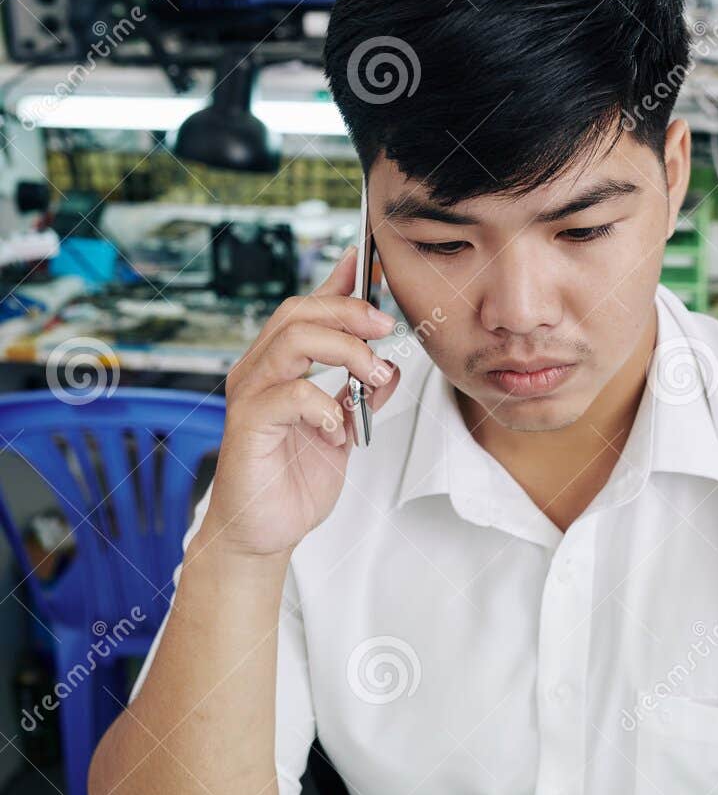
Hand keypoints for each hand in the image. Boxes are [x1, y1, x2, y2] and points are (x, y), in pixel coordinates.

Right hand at [204, 249, 401, 558]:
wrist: (263, 532)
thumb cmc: (292, 482)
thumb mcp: (341, 431)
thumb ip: (360, 395)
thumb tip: (392, 368)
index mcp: (278, 367)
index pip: (305, 309)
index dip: (337, 283)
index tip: (369, 262)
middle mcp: (259, 373)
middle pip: (298, 313)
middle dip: (349, 313)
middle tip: (385, 329)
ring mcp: (251, 396)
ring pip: (293, 341)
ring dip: (345, 351)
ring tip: (373, 378)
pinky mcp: (249, 425)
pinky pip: (291, 395)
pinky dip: (325, 406)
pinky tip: (339, 429)